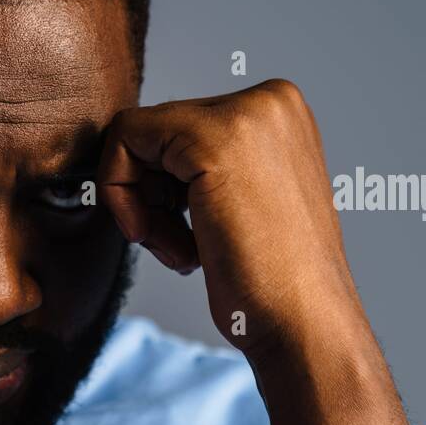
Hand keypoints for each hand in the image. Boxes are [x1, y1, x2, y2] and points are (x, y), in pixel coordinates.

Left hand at [98, 79, 369, 363]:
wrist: (305, 324)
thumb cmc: (272, 283)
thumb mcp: (244, 201)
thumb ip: (207, 167)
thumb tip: (144, 156)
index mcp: (279, 112)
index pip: (179, 130)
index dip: (162, 189)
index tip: (183, 236)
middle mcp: (269, 99)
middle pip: (155, 132)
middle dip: (151, 198)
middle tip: (181, 250)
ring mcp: (244, 112)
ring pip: (134, 136)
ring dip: (143, 206)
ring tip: (185, 252)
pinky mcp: (211, 138)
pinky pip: (124, 140)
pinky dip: (121, 197)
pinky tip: (166, 244)